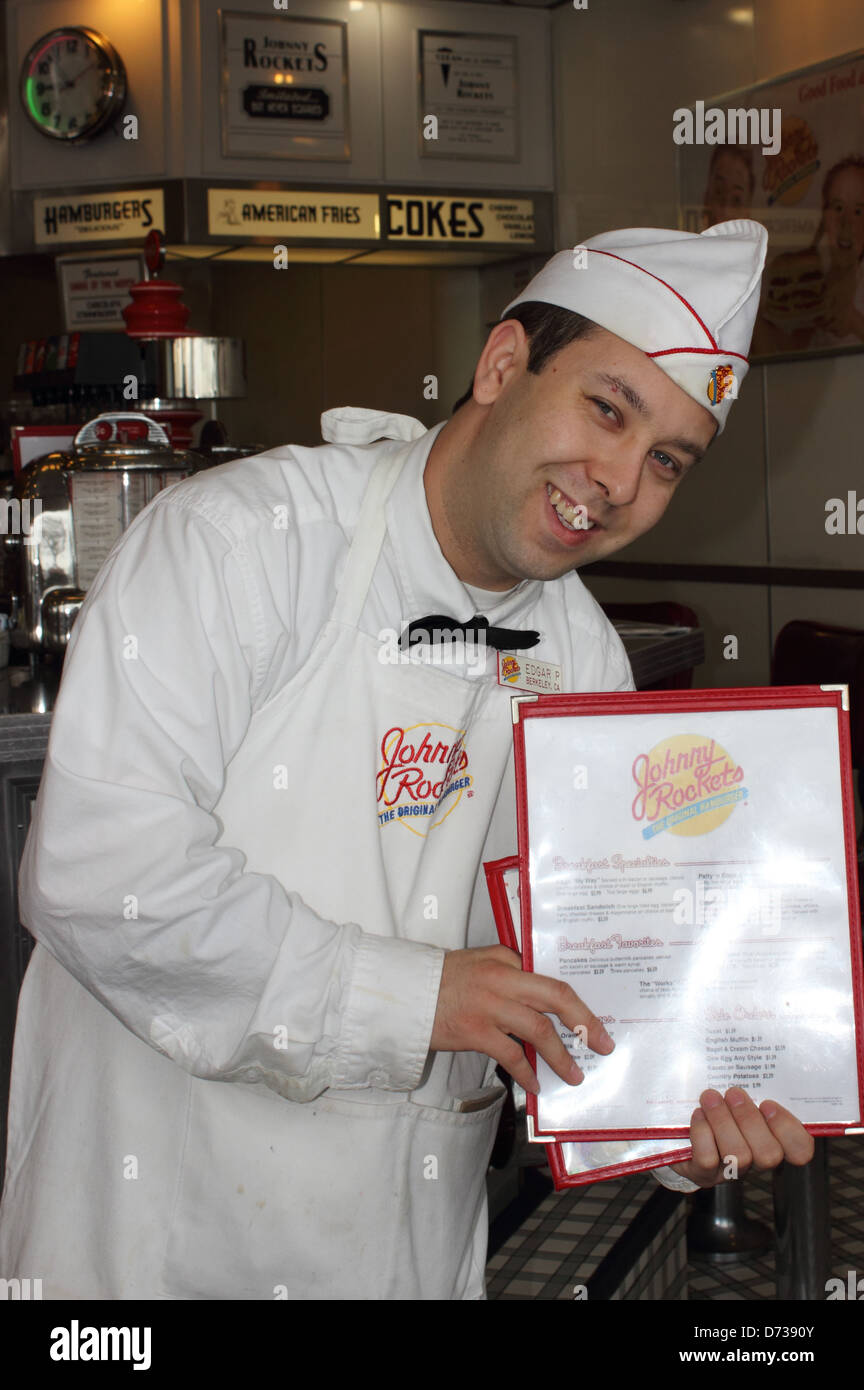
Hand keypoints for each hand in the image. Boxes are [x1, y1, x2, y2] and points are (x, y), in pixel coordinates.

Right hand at [430, 944, 613, 1093]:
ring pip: (538, 1030)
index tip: (595, 1021)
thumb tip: (540, 990)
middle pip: (555, 999)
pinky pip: (510, 1054)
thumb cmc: (443, 977)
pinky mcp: (474, 1031)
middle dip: (584, 1023)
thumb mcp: (479, 960)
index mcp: (506, 962)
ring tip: (574, 1075)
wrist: (405, 991)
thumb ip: (510, 966)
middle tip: (603, 1044)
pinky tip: (535, 1084)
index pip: (552, 981)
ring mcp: (489, 1006)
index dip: (578, 1004)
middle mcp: (502, 980)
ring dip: (560, 1056)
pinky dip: (526, 1072)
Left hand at [670, 1086, 814, 1187]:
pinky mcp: (703, 1172)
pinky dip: (702, 1132)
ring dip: (723, 1122)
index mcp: (773, 1138)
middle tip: (733, 1094)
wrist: (682, 1131)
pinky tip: (697, 1114)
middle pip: (770, 1154)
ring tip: (710, 1098)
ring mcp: (730, 1169)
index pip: (801, 1149)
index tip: (768, 1103)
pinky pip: (708, 1158)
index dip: (789, 1129)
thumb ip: (753, 1082)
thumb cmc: (718, 1104)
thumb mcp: (738, 1092)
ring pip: (739, 1156)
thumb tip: (750, 1047)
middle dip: (750, 1120)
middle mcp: (756, 1159)